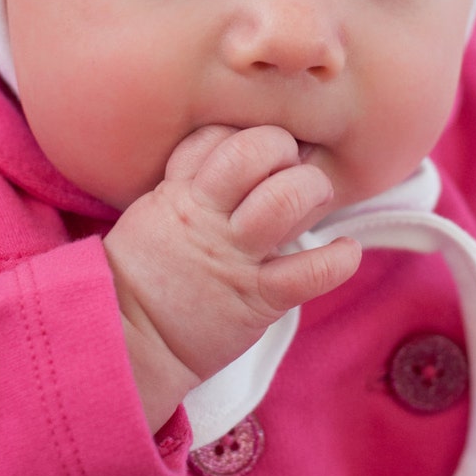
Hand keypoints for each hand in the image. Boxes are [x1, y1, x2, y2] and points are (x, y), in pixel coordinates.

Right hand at [103, 124, 360, 431]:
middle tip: (292, 166)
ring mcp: (236, 257)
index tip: (259, 151)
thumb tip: (226, 154)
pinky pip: (308, 273)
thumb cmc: (143, 275)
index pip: (219, 135)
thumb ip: (187, 181)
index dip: (246, 133)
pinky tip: (346, 251)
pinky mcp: (257, 300)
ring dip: (311, 191)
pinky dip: (337, 260)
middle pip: (255, 152)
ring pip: (284, 200)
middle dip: (283, 148)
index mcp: (181, 193)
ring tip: (316, 199)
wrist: (130, 342)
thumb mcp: (152, 210)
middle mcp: (210, 217)